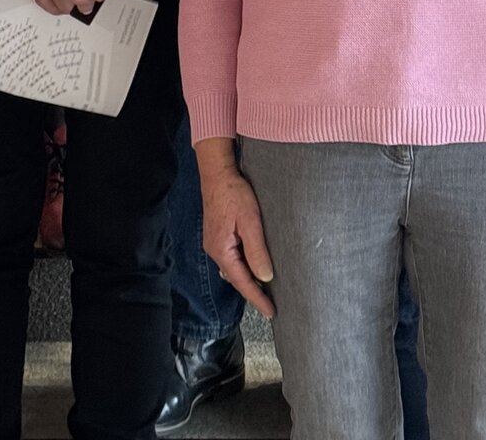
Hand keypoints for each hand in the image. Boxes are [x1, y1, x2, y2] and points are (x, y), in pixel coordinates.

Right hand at [197, 142, 275, 318]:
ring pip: (233, 268)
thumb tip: (265, 277)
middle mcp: (214, 251)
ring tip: (265, 289)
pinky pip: (231, 258)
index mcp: (221, 250)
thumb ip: (257, 250)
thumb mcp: (250, 221)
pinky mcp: (217, 235)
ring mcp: (214, 243)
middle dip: (252, 292)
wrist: (217, 172)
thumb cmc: (234, 193)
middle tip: (271, 304)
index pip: (242, 282)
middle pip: (236, 278)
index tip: (271, 312)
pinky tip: (252, 265)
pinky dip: (243, 266)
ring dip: (248, 279)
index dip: (258, 298)